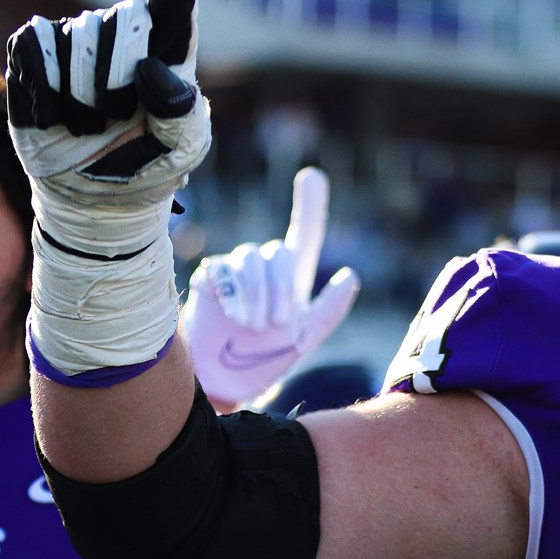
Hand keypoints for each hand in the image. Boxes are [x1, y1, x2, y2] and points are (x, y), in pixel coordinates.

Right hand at [7, 0, 209, 240]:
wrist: (96, 196)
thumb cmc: (151, 163)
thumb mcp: (183, 147)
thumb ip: (182, 113)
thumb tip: (154, 70)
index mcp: (172, 46)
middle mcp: (125, 31)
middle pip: (120, 23)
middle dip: (118, 79)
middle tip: (120, 120)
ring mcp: (76, 37)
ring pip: (77, 42)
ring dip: (83, 97)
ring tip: (93, 124)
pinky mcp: (33, 52)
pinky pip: (33, 49)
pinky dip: (45, 89)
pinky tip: (58, 115)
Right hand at [184, 168, 360, 409]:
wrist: (226, 383)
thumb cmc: (266, 360)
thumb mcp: (305, 337)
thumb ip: (329, 309)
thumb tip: (351, 275)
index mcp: (292, 279)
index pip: (304, 234)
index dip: (309, 205)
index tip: (312, 176)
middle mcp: (264, 269)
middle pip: (279, 254)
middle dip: (282, 289)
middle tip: (277, 324)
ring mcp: (235, 273)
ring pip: (252, 260)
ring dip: (258, 295)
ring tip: (253, 326)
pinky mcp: (209, 280)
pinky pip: (223, 270)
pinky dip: (233, 294)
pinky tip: (233, 316)